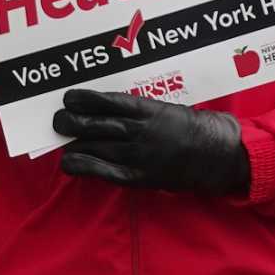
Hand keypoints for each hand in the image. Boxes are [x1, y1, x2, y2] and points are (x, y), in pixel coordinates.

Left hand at [54, 88, 249, 196]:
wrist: (217, 155)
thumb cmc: (194, 127)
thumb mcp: (169, 108)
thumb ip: (141, 109)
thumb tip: (111, 107)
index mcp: (149, 110)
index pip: (108, 102)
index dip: (85, 100)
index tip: (68, 97)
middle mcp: (140, 132)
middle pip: (95, 125)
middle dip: (71, 121)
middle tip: (58, 119)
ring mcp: (138, 156)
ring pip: (95, 147)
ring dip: (73, 142)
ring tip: (61, 138)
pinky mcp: (138, 177)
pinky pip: (104, 172)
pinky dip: (84, 166)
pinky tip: (69, 162)